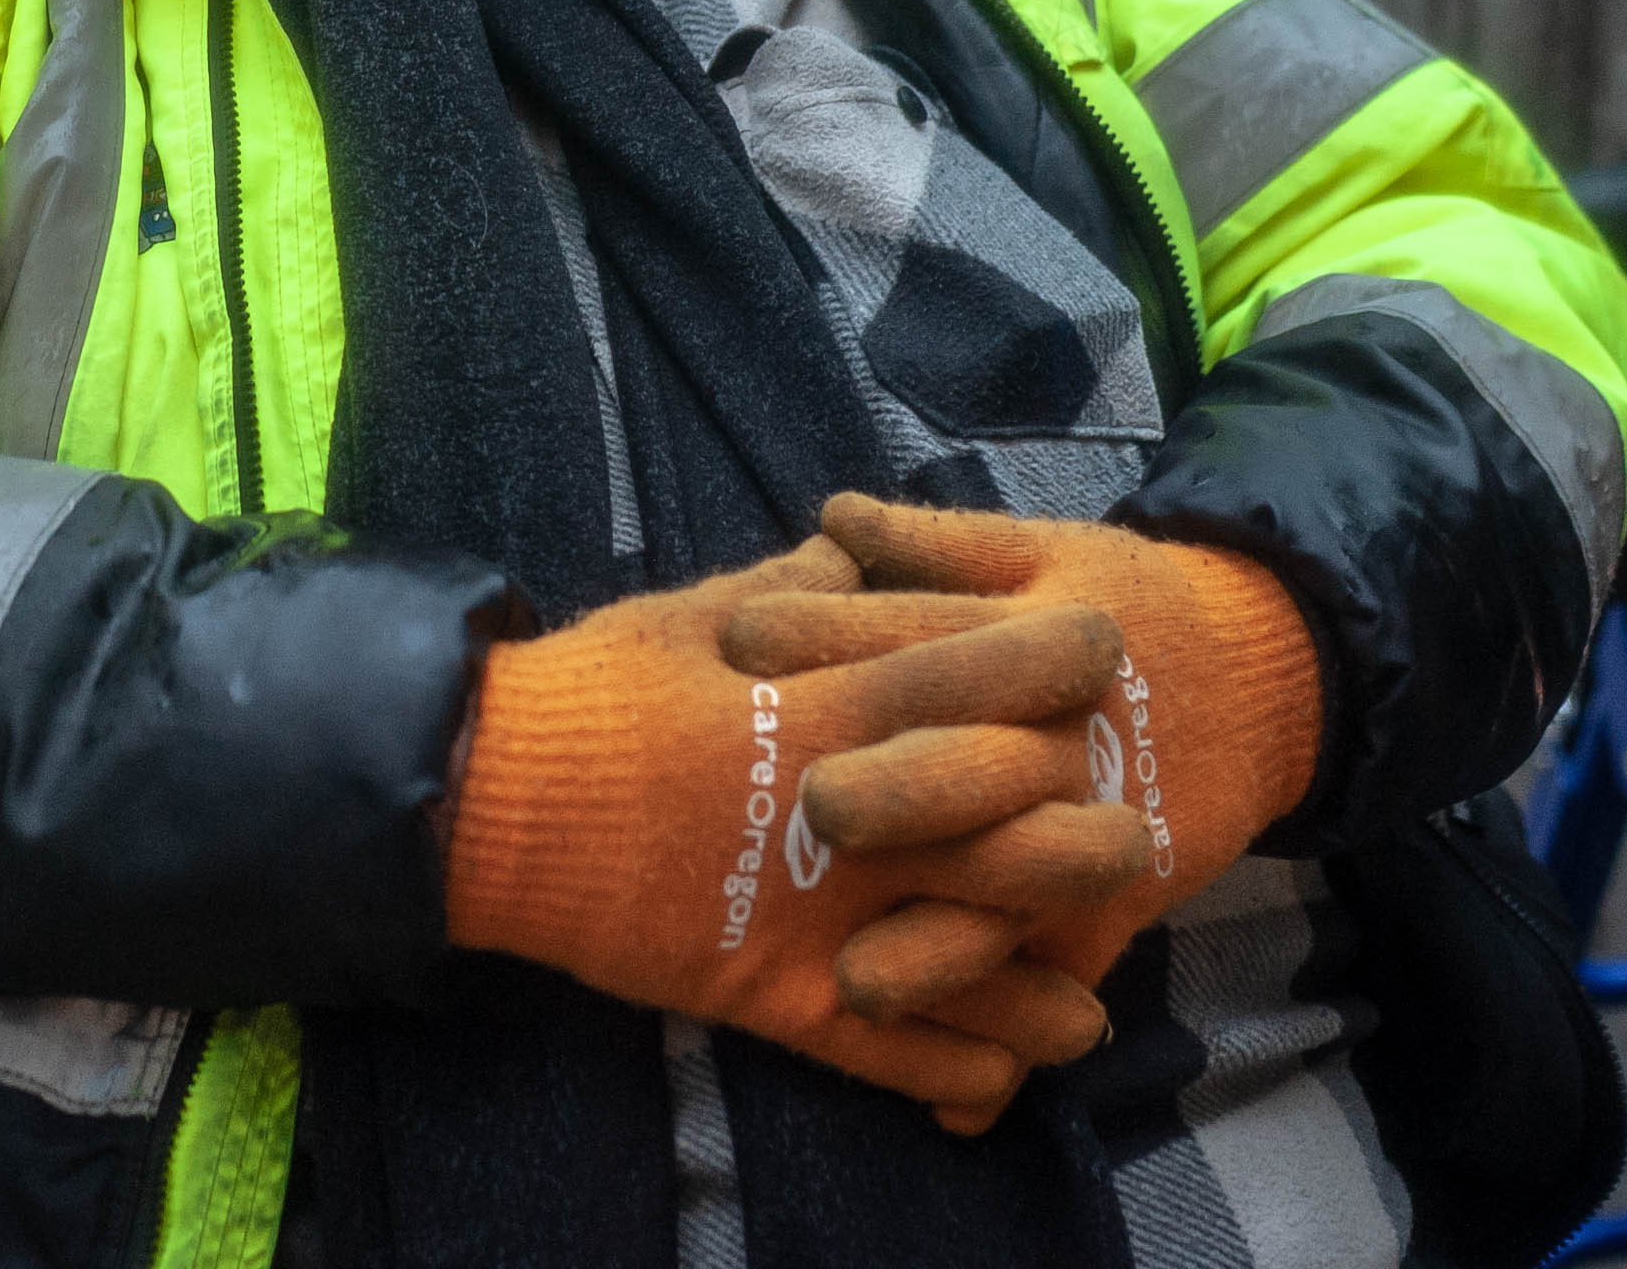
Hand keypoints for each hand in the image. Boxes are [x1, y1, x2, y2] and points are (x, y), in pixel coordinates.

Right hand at [441, 538, 1121, 1129]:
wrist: (491, 798)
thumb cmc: (593, 691)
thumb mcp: (696, 610)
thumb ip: (797, 591)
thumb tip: (862, 552)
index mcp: (821, 704)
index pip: (970, 674)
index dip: (1051, 663)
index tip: (1107, 651)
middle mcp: (838, 812)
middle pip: (1003, 819)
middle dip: (1082, 826)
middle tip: (1136, 831)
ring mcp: (812, 911)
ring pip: (968, 947)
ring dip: (1039, 969)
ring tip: (1095, 991)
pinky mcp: (771, 992)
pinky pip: (886, 1047)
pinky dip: (954, 1065)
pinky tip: (1004, 1074)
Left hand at [731, 499, 1321, 1008]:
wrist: (1264, 679)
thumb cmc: (1126, 603)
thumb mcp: (1040, 551)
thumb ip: (934, 543)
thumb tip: (831, 513)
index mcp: (1036, 639)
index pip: (921, 631)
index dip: (828, 632)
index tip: (736, 635)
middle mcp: (1064, 741)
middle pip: (975, 767)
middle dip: (899, 788)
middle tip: (813, 806)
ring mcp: (1096, 832)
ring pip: (1016, 897)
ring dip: (942, 946)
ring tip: (856, 981)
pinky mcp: (1117, 906)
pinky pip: (1063, 980)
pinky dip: (1011, 1046)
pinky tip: (955, 1109)